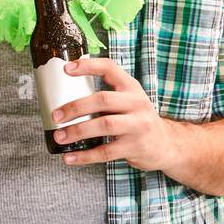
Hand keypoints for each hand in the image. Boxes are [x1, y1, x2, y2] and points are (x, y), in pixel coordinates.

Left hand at [51, 56, 177, 169]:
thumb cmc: (138, 120)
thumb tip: (66, 99)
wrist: (167, 145)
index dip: (88, 66)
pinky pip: (106, 151)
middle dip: (76, 107)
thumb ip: (107, 96)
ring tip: (60, 137)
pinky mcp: (135, 147)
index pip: (110, 68)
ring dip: (78, 131)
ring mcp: (138, 125)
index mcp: (131, 88)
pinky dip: (85, 155)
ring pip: (104, 125)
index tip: (66, 69)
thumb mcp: (129, 101)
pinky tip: (70, 157)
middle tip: (56, 115)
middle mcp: (137, 103)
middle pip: (103, 100)